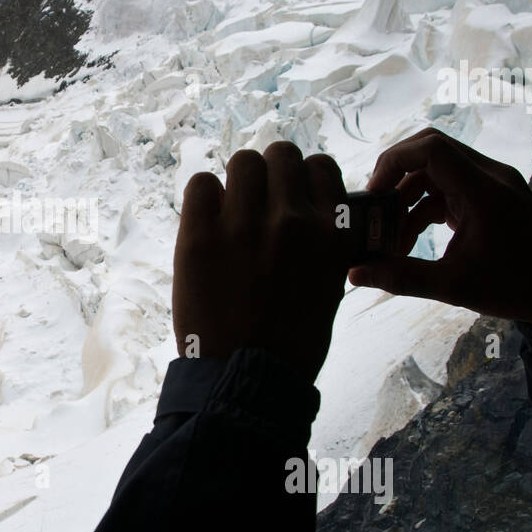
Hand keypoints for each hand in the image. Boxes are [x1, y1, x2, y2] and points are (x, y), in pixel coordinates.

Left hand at [172, 142, 348, 384]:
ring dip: (239, 181)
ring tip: (232, 212)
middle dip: (271, 174)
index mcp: (332, 233)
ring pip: (242, 162)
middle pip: (280, 154)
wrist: (246, 377)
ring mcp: (244, 226)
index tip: (292, 198)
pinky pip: (201, 183)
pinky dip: (204, 198)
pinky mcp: (199, 236)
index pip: (320, 167)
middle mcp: (293, 221)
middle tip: (259, 202)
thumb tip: (310, 210)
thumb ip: (325, 242)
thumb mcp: (331, 285)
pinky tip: (208, 222)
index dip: (303, 179)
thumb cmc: (292, 340)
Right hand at [347, 128, 531, 331]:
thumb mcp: (454, 287)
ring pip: (438, 170)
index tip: (372, 194)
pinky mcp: (494, 196)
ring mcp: (494, 184)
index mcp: (483, 191)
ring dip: (408, 196)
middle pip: (430, 151)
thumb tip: (354, 274)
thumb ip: (401, 277)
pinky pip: (450, 187)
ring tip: (391, 236)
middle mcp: (490, 176)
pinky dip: (426, 207)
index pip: (430, 148)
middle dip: (395, 176)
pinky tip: (412, 239)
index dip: (393, 162)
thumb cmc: (517, 289)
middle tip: (374, 208)